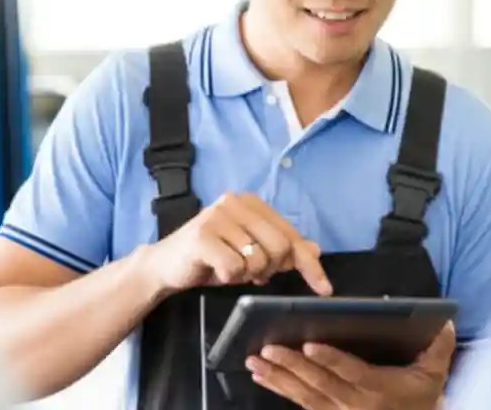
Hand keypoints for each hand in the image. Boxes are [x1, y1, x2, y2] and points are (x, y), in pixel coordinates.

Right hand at [141, 193, 332, 296]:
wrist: (166, 266)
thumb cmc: (211, 258)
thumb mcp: (250, 252)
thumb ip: (281, 248)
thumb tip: (314, 249)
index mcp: (250, 203)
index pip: (291, 234)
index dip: (310, 264)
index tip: (324, 287)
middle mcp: (235, 202)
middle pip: (280, 246)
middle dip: (270, 269)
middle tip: (251, 274)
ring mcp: (217, 216)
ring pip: (258, 259)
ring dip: (247, 274)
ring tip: (230, 269)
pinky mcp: (202, 235)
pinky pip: (235, 266)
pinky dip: (229, 277)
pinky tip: (216, 271)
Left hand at [246, 321, 455, 409]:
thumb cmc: (422, 398)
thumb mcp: (436, 374)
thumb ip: (439, 347)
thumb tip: (442, 321)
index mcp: (379, 389)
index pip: (351, 373)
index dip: (331, 359)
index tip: (310, 344)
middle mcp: (355, 404)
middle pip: (319, 384)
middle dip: (292, 366)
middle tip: (268, 348)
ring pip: (304, 395)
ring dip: (277, 378)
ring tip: (255, 361)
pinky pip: (300, 402)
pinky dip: (279, 388)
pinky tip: (261, 375)